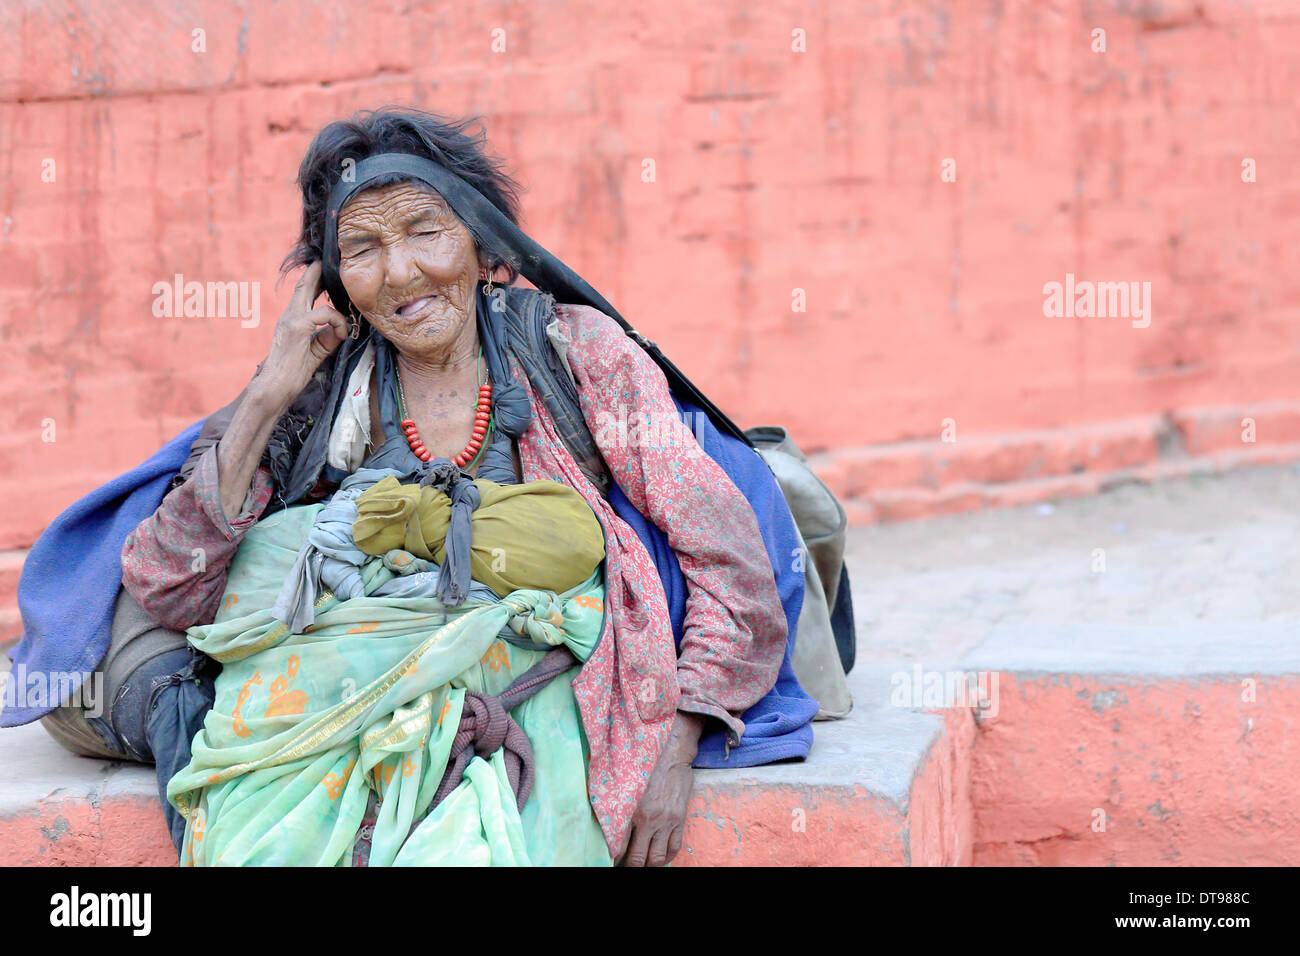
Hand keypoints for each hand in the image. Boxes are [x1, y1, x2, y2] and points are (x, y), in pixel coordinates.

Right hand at [254, 261, 349, 402]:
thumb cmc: (293, 372)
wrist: (275, 387)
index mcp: (293, 319)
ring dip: (339, 316)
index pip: (304, 292)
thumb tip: (343, 327)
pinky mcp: (297, 326)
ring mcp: (291, 318)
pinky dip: (338, 324)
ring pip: (320, 300)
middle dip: (318, 271)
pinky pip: (326, 314)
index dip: (314, 279)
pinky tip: (340, 335)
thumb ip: (328, 336)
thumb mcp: (317, 350)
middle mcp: (290, 314)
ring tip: (344, 331)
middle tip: (326, 259)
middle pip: (305, 284)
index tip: (323, 270)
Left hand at [620, 711, 704, 866]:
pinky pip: (674, 848)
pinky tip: (660, 856)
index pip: (619, 846)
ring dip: (649, 864)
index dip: (614, 858)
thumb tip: (608, 824)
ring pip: (657, 858)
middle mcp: (649, 820)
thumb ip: (619, 806)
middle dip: (632, 866)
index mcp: (631, 811)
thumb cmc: (645, 766)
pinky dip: (667, 857)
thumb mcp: (626, 784)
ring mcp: (666, 822)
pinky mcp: (679, 820)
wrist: (671, 754)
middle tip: (628, 866)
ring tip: (644, 864)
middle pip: (638, 858)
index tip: (613, 861)